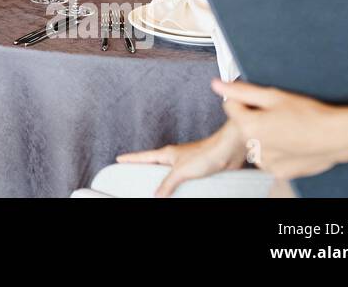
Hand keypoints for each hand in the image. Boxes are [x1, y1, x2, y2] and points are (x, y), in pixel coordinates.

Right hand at [117, 120, 246, 195]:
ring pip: (170, 174)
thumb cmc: (206, 153)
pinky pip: (184, 180)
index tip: (119, 159)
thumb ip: (167, 183)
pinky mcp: (198, 170)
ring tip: (156, 189)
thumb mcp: (181, 171)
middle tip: (134, 175)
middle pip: (155, 165)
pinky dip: (180, 186)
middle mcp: (175, 158)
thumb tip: (156, 195)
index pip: (143, 156)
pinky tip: (182, 193)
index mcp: (166, 154)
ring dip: (164, 181)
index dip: (130, 158)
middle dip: (145, 170)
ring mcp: (186, 164)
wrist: (227, 150)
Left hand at [216, 79, 347, 179]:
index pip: (230, 106)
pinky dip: (277, 150)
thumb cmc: (309, 114)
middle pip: (243, 125)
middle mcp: (254, 148)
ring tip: (288, 128)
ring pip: (256, 141)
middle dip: (255, 117)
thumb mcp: (273, 96)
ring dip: (265, 134)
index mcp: (248, 126)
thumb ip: (241, 91)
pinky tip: (293, 142)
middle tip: (279, 114)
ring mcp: (267, 163)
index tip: (263, 101)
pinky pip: (269, 157)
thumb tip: (216, 84)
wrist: (338, 136)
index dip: (246, 100)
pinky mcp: (279, 172)